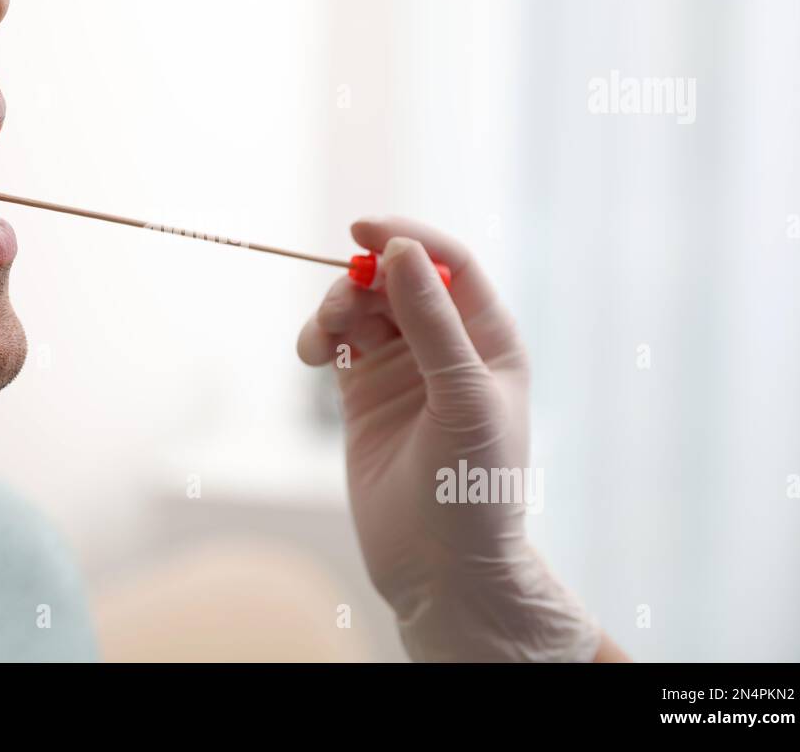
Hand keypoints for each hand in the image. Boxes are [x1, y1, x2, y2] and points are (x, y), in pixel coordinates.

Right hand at [297, 217, 600, 660]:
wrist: (440, 569)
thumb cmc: (472, 488)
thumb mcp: (461, 399)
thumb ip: (432, 323)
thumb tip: (401, 252)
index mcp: (488, 340)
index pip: (449, 265)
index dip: (409, 239)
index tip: (362, 230)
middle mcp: (446, 346)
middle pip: (396, 279)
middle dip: (360, 280)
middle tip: (338, 306)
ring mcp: (404, 369)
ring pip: (361, 307)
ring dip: (334, 308)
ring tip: (320, 342)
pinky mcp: (364, 394)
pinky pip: (338, 341)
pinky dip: (319, 336)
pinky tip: (312, 355)